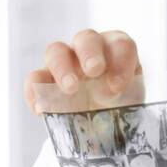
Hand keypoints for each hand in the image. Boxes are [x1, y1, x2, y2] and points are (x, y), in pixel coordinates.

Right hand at [23, 28, 142, 114]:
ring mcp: (64, 63)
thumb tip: (110, 96)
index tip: (119, 86)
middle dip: (90, 53)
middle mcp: (89, 51)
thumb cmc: (120, 109)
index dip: (120, 61)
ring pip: (56, 51)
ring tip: (70, 89)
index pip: (120, 45)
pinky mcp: (45, 82)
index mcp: (116, 52)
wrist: (101, 128)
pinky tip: (42, 109)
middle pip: (86, 39)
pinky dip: (35, 92)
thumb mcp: (131, 103)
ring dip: (62, 68)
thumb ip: (126, 98)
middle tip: (94, 71)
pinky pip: (35, 80)